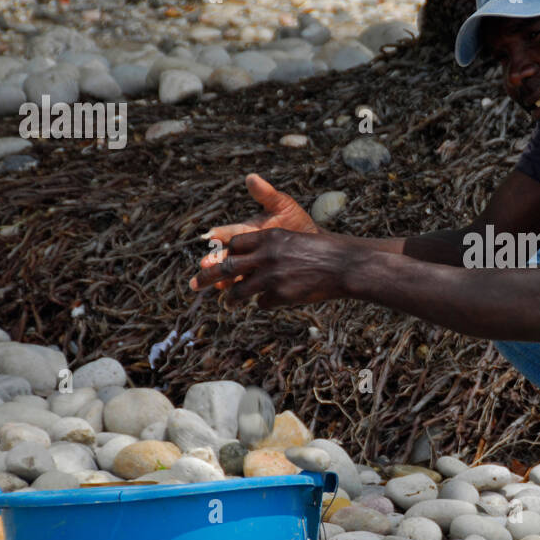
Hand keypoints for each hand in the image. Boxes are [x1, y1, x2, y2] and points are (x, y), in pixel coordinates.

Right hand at [191, 174, 318, 291]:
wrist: (316, 242)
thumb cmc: (297, 221)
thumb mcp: (283, 206)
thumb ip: (266, 194)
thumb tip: (251, 177)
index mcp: (248, 230)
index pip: (230, 232)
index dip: (220, 234)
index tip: (211, 235)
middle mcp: (247, 248)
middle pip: (228, 255)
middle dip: (217, 260)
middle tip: (206, 264)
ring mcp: (254, 263)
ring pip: (234, 272)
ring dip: (225, 278)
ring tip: (219, 284)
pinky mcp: (263, 277)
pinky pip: (248, 284)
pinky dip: (240, 288)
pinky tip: (233, 293)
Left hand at [193, 227, 349, 307]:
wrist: (345, 265)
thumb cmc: (323, 252)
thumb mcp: (293, 239)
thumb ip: (271, 247)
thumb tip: (247, 259)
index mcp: (270, 236)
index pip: (236, 244)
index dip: (226, 253)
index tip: (218, 260)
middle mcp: (266, 254)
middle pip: (226, 266)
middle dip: (208, 276)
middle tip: (194, 284)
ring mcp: (272, 276)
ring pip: (238, 291)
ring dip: (231, 299)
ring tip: (228, 304)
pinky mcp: (280, 295)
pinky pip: (262, 303)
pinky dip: (265, 304)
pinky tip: (272, 303)